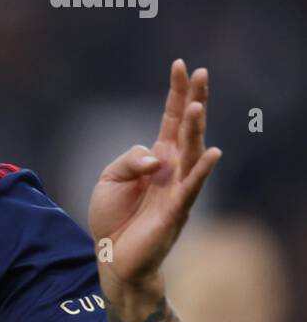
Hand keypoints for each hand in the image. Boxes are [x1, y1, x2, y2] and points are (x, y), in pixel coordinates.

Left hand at [89, 59, 221, 298]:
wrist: (114, 255)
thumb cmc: (113, 216)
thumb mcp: (109, 178)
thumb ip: (129, 160)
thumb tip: (156, 157)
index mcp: (157, 157)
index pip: (170, 118)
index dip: (175, 93)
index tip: (180, 65)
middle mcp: (173, 168)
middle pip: (187, 128)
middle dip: (193, 100)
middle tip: (200, 72)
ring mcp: (178, 187)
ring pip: (191, 152)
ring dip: (195, 129)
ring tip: (197, 105)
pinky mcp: (177, 209)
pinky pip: (192, 186)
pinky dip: (202, 170)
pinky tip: (212, 152)